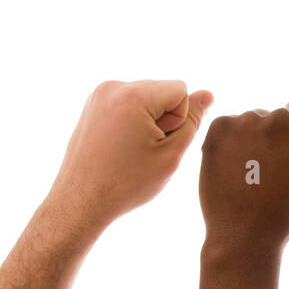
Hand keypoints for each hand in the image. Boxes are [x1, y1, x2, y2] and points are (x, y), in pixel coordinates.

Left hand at [45, 80, 213, 239]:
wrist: (81, 201)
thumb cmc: (127, 183)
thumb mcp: (171, 153)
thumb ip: (192, 121)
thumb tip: (207, 94)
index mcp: (133, 95)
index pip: (180, 91)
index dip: (179, 120)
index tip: (158, 143)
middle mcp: (112, 87)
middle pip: (163, 91)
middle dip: (164, 118)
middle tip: (145, 150)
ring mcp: (99, 95)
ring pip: (148, 98)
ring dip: (150, 120)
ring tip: (133, 150)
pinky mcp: (93, 105)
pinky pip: (130, 104)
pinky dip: (134, 121)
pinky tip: (123, 147)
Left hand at [196, 102, 288, 288]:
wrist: (244, 235)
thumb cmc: (287, 213)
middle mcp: (284, 120)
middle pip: (286, 115)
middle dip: (281, 136)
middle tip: (271, 170)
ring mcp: (250, 121)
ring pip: (257, 119)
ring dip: (255, 137)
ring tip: (249, 172)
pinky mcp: (221, 126)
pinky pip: (231, 125)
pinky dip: (231, 141)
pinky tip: (233, 167)